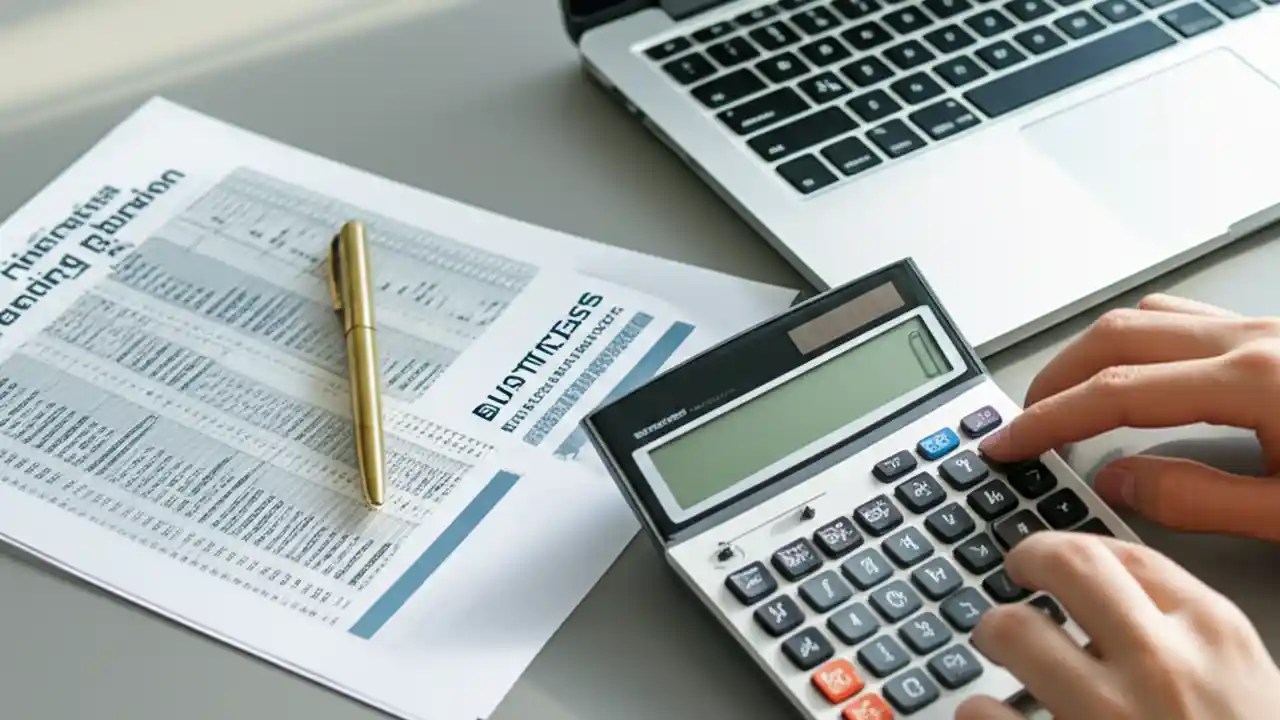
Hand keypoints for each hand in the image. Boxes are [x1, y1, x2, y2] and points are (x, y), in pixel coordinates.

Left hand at [956, 531, 1279, 719]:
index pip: (1126, 554)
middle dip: (1028, 560)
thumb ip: (1194, 642)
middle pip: (1066, 566)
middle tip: (1016, 578)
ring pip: (1012, 633)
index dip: (1076, 545)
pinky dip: (978, 713)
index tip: (1055, 556)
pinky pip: (985, 717)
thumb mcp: (1251, 692)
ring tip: (1000, 652)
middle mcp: (1161, 667)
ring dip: (995, 635)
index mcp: (1214, 639)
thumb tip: (1118, 598)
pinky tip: (991, 717)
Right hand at [978, 293, 1279, 540]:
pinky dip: (1141, 341)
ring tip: (1069, 395)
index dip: (1049, 419)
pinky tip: (1138, 373)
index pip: (1116, 393)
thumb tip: (1119, 482)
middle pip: (1117, 337)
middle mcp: (1255, 341)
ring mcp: (1268, 329)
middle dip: (1056, 379)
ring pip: (1149, 317)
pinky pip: (1187, 317)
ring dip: (1094, 353)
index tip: (1010, 442)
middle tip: (1025, 421)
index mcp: (1253, 382)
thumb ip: (1199, 500)